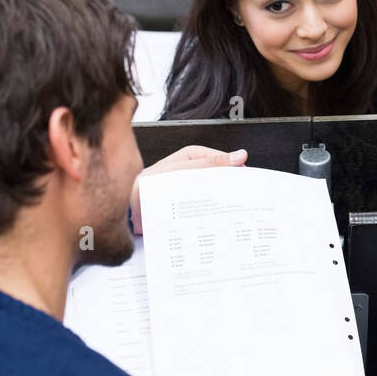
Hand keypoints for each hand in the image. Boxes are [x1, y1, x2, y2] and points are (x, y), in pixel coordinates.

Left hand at [128, 144, 247, 234]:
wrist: (128, 208)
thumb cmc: (149, 185)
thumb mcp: (183, 170)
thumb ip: (210, 164)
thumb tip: (239, 156)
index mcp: (192, 156)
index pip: (223, 160)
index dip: (236, 171)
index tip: (249, 180)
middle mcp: (192, 171)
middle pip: (219, 178)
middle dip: (229, 188)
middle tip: (242, 198)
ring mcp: (188, 188)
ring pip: (211, 194)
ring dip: (218, 202)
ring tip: (229, 211)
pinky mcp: (184, 205)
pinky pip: (201, 207)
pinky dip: (208, 213)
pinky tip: (212, 219)